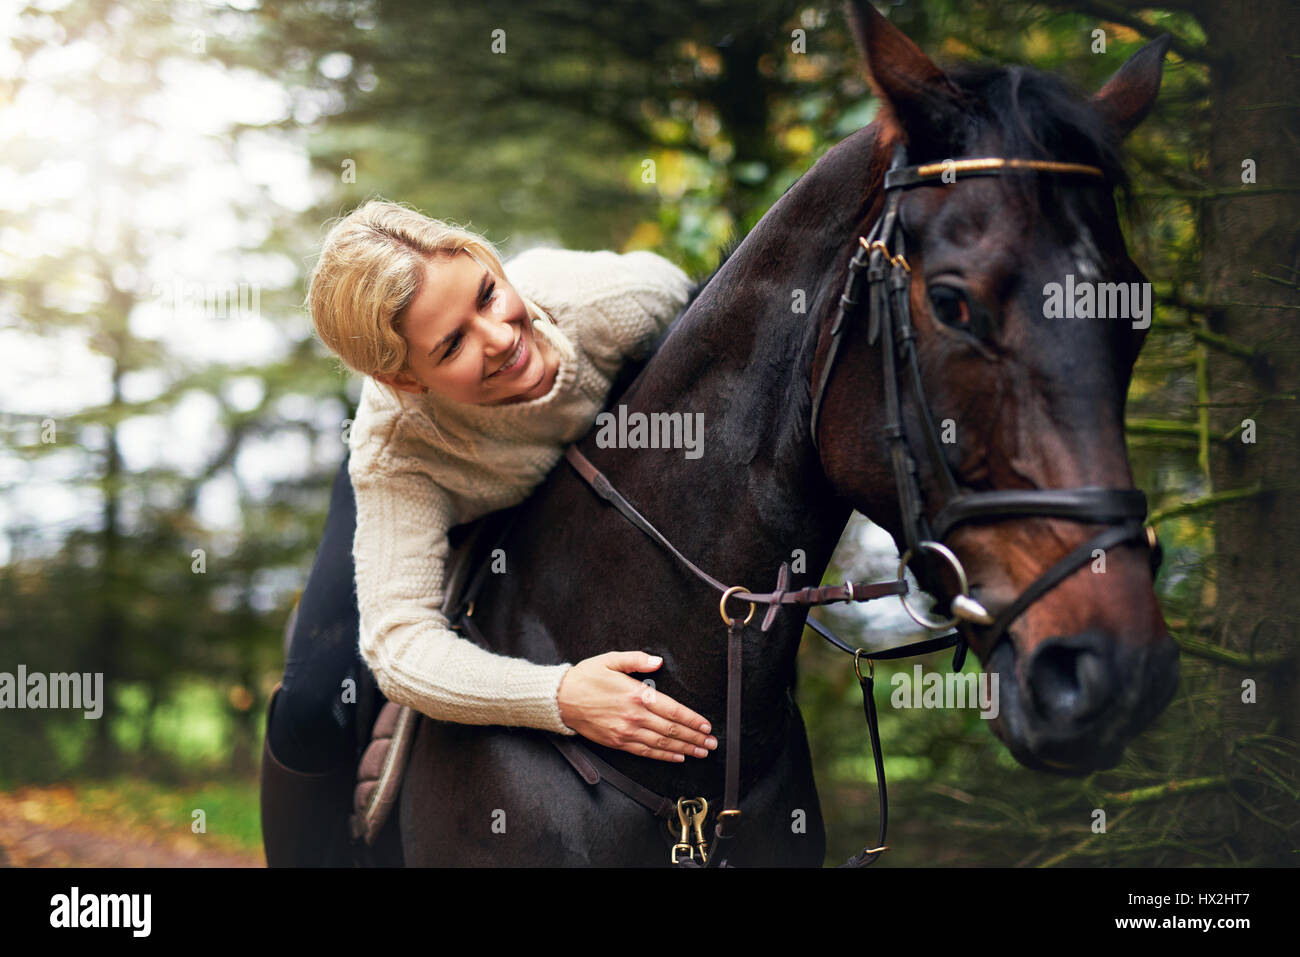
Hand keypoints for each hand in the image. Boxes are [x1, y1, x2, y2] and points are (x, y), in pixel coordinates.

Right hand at [556, 652, 716, 761]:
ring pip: (661, 744)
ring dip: (684, 749)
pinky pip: (645, 752)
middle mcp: (634, 716)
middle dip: (694, 737)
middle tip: (711, 743)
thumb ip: (636, 659)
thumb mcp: (610, 660)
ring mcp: (626, 732)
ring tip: (701, 752)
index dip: (692, 720)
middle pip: (671, 730)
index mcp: (636, 695)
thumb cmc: (586, 678)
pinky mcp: (617, 742)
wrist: (560, 699)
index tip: (706, 725)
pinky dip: (663, 756)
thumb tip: (657, 661)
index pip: (672, 710)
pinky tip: (677, 757)